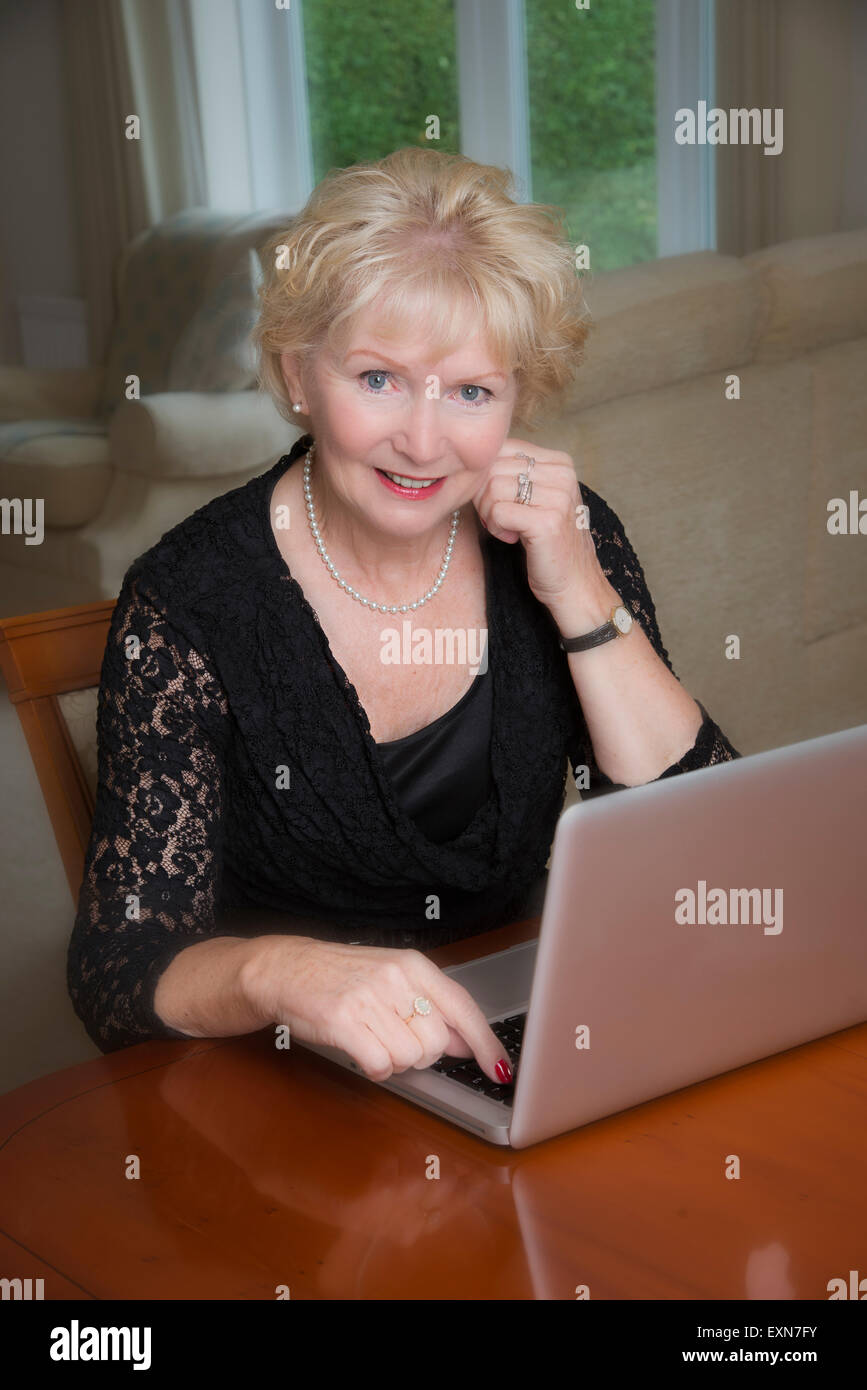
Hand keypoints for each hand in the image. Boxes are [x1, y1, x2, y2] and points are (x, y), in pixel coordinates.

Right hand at [241, 936, 512, 1085]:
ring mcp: (369, 998)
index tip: (501, 1070)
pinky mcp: (343, 1021)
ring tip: (371, 1038)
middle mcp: (396, 978)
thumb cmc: (341, 976)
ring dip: (394, 1060)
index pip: (463, 1007)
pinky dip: (374, 1067)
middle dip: (420, 1052)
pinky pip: (381, 1065)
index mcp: (414, 965)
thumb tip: (468, 1044)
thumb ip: (432, 1008)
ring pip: (410, 1058)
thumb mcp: (393, 979)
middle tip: (393, 1036)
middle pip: (437, 1043)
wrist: (286, 969)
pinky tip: (360, 1050)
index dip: (486, 1044)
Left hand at [472, 438, 616, 627]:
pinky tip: (510, 539)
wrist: (574, 583)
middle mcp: (563, 474)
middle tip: (497, 519)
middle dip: (483, 497)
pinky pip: (498, 511)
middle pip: (494, 468)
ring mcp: (558, 497)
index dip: (487, 476)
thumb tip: (473, 460)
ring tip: (506, 529)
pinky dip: (495, 528)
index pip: (502, 448)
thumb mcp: (537, 497)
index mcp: (560, 462)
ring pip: (492, 488)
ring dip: (488, 514)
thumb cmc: (548, 542)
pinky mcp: (547, 521)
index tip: (498, 502)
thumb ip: (514, 473)